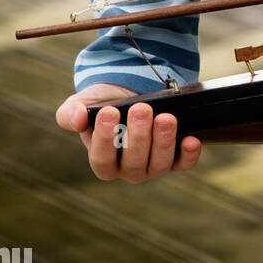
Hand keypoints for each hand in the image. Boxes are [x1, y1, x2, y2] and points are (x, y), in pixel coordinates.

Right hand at [56, 82, 201, 181]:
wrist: (132, 93)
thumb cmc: (105, 103)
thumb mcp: (84, 104)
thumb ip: (71, 113)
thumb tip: (76, 118)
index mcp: (103, 162)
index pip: (102, 160)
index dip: (105, 139)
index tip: (109, 111)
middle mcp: (128, 169)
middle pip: (133, 163)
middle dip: (138, 136)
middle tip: (141, 109)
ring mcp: (153, 166)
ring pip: (159, 164)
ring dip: (163, 142)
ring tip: (165, 118)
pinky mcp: (175, 159)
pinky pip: (183, 163)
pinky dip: (188, 155)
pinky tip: (191, 139)